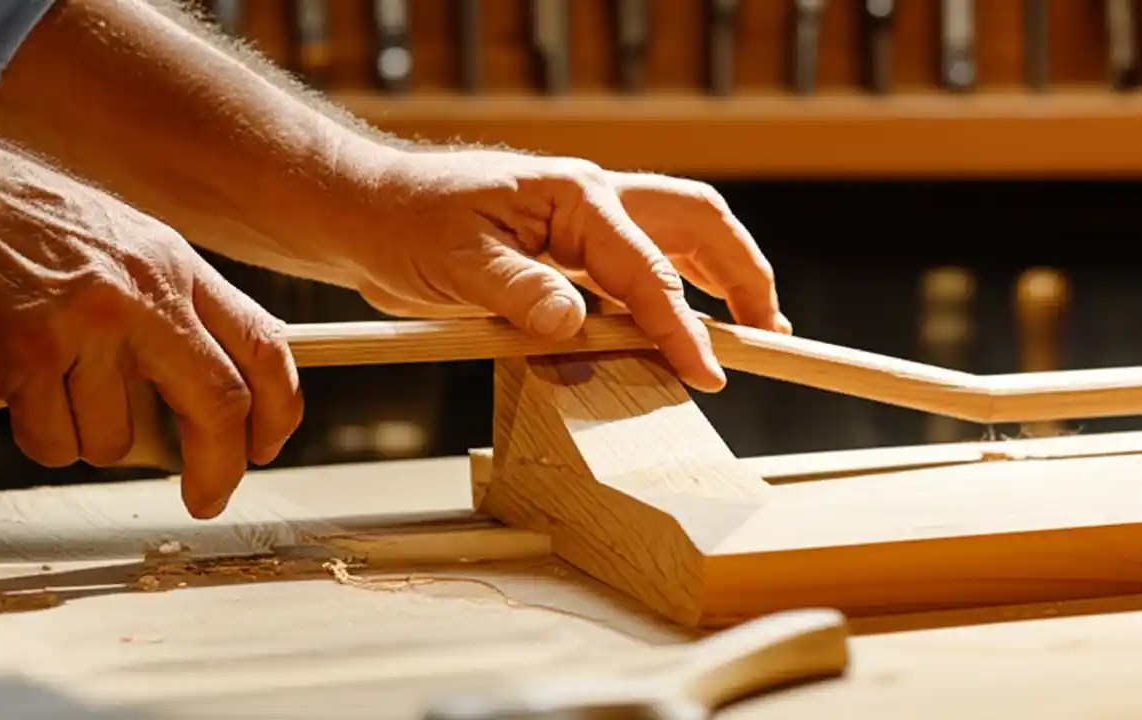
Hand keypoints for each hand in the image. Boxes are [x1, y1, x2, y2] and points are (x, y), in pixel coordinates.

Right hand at [0, 153, 301, 518]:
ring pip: (121, 439)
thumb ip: (181, 306)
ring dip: (92, 435)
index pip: (264, 346)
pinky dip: (43, 437)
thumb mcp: (132, 246)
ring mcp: (88, 326)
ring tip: (57, 382)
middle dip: (220, 468)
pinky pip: (57, 444)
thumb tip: (231, 386)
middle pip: (219, 406)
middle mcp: (144, 295)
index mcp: (178, 267)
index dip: (279, 409)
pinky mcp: (29, 356)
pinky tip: (23, 391)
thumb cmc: (30, 226)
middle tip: (208, 498)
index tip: (268, 446)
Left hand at [341, 150, 788, 391]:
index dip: (682, 326)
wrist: (371, 214)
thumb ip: (518, 292)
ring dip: (719, 280)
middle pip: (698, 224)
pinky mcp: (569, 253)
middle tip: (770, 332)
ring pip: (678, 240)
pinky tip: (673, 332)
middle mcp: (591, 203)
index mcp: (574, 197)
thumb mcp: (455, 261)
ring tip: (749, 330)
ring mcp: (584, 226)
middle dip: (744, 275)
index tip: (708, 372)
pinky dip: (668, 299)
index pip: (648, 269)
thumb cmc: (408, 222)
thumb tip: (575, 326)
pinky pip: (636, 271)